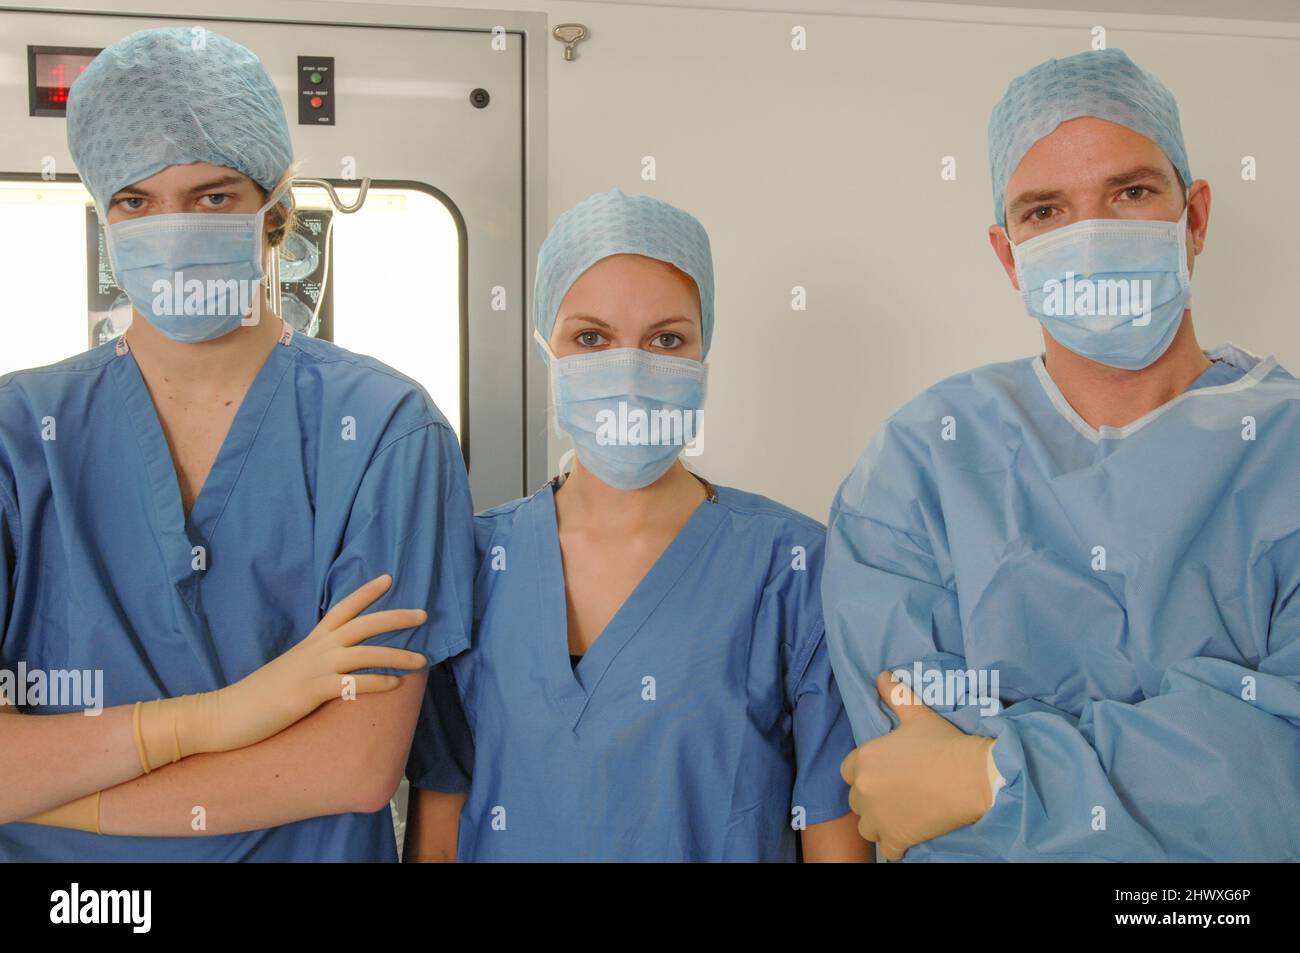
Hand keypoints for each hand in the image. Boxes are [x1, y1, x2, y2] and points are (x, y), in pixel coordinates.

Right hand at [139, 575, 427, 767]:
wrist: (223, 714)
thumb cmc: (256, 697)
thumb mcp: (289, 671)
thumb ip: (311, 663)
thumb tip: (331, 667)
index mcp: (309, 643)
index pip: (341, 609)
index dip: (366, 593)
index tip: (388, 578)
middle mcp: (314, 650)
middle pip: (362, 625)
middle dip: (394, 617)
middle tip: (423, 614)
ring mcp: (312, 670)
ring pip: (364, 653)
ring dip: (397, 654)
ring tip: (422, 659)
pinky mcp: (309, 693)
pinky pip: (351, 683)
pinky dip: (375, 682)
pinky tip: (394, 685)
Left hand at [840, 671, 994, 860]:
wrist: (972, 776)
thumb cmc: (943, 743)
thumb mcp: (917, 714)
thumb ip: (895, 695)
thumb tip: (881, 675)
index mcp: (864, 759)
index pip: (848, 770)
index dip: (866, 772)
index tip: (886, 772)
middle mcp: (863, 790)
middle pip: (856, 799)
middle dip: (872, 797)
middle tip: (898, 792)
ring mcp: (878, 817)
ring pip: (866, 826)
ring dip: (880, 822)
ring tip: (901, 814)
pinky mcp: (895, 838)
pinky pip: (887, 848)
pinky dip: (896, 844)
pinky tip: (910, 834)